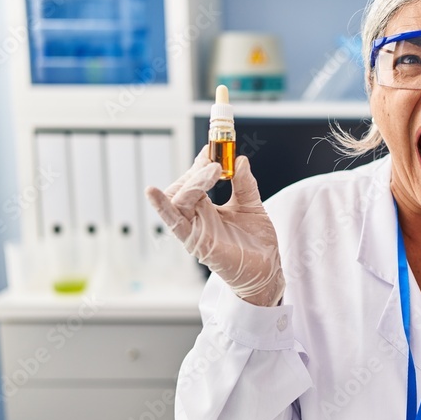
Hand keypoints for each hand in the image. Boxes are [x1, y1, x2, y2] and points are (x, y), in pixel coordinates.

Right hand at [145, 147, 285, 306]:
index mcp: (207, 208)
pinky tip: (153, 193)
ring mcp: (195, 229)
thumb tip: (241, 160)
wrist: (266, 271)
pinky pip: (175, 224)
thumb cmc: (256, 243)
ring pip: (178, 200)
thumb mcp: (252, 206)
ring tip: (213, 171)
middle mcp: (197, 217)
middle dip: (196, 171)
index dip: (201, 163)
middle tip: (216, 162)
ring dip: (192, 182)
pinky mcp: (197, 242)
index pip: (195, 179)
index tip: (212, 148)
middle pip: (183, 187)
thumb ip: (245, 185)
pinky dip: (163, 208)